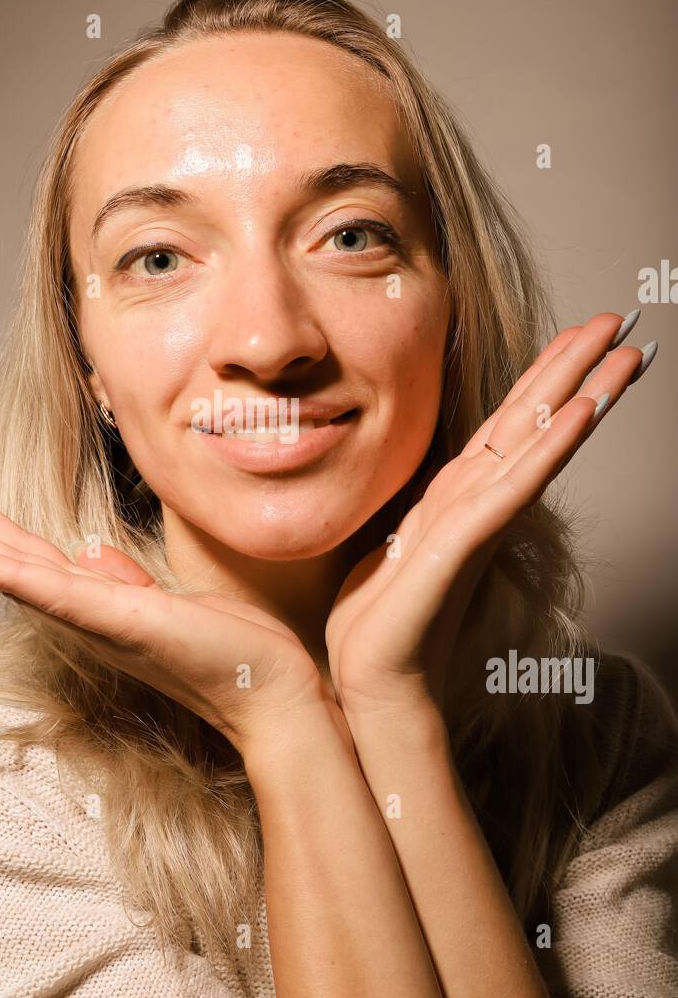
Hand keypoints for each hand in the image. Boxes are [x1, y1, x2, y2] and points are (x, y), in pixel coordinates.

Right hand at [0, 468, 327, 759]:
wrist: (271, 694)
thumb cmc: (229, 651)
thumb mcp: (170, 603)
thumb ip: (124, 581)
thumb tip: (92, 551)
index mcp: (96, 602)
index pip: (26, 555)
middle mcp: (86, 613)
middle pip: (8, 557)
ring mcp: (100, 620)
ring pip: (19, 572)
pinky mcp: (125, 622)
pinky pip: (61, 595)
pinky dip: (15, 576)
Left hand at [325, 311, 653, 722]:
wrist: (370, 677)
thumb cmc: (379, 617)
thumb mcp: (394, 541)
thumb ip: (417, 510)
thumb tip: (416, 491)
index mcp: (462, 495)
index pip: (513, 422)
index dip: (549, 374)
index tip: (583, 334)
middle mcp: (480, 500)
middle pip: (539, 419)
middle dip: (581, 368)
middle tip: (625, 320)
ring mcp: (480, 520)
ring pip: (541, 442)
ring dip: (586, 393)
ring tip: (626, 352)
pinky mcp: (468, 543)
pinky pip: (516, 484)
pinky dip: (552, 446)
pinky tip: (585, 410)